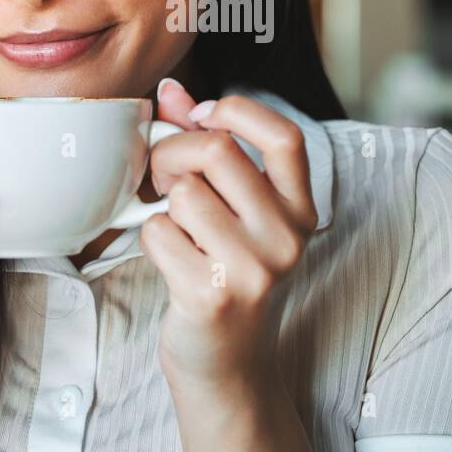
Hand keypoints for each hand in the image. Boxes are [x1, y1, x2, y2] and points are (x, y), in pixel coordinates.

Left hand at [141, 80, 317, 390]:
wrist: (224, 362)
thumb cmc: (222, 271)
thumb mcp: (230, 208)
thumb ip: (204, 143)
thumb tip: (171, 90)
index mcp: (300, 210)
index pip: (284, 136)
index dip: (236, 112)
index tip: (203, 115)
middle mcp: (286, 237)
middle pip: (216, 151)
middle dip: (172, 153)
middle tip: (163, 177)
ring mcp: (253, 269)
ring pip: (182, 192)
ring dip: (163, 206)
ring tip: (175, 228)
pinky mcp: (212, 294)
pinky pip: (159, 232)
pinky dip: (151, 239)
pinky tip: (171, 261)